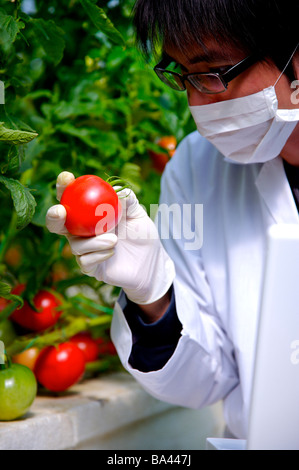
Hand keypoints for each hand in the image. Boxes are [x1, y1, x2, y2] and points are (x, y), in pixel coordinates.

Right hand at [46, 172, 174, 305]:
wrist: (151, 262)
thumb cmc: (142, 234)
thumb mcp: (138, 213)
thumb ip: (128, 200)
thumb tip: (116, 189)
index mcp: (89, 213)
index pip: (71, 197)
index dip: (64, 186)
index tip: (67, 177)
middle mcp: (82, 230)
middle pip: (58, 222)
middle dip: (53, 215)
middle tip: (60, 211)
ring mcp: (84, 249)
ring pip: (75, 244)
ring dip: (92, 241)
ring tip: (114, 239)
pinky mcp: (90, 267)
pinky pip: (85, 260)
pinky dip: (98, 254)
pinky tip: (112, 251)